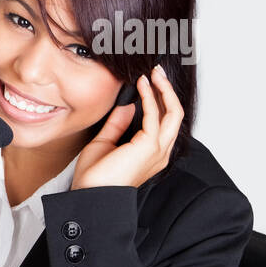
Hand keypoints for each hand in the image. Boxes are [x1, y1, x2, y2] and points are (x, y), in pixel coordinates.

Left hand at [72, 64, 182, 190]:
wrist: (90, 194)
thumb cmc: (95, 177)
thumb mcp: (105, 143)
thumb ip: (118, 124)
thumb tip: (128, 106)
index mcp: (151, 154)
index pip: (164, 122)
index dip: (160, 100)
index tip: (149, 82)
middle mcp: (160, 152)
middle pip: (175, 115)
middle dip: (168, 91)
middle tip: (157, 72)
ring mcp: (158, 150)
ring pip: (173, 112)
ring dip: (164, 90)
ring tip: (153, 73)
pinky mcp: (150, 145)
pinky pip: (156, 115)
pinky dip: (150, 97)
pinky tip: (142, 85)